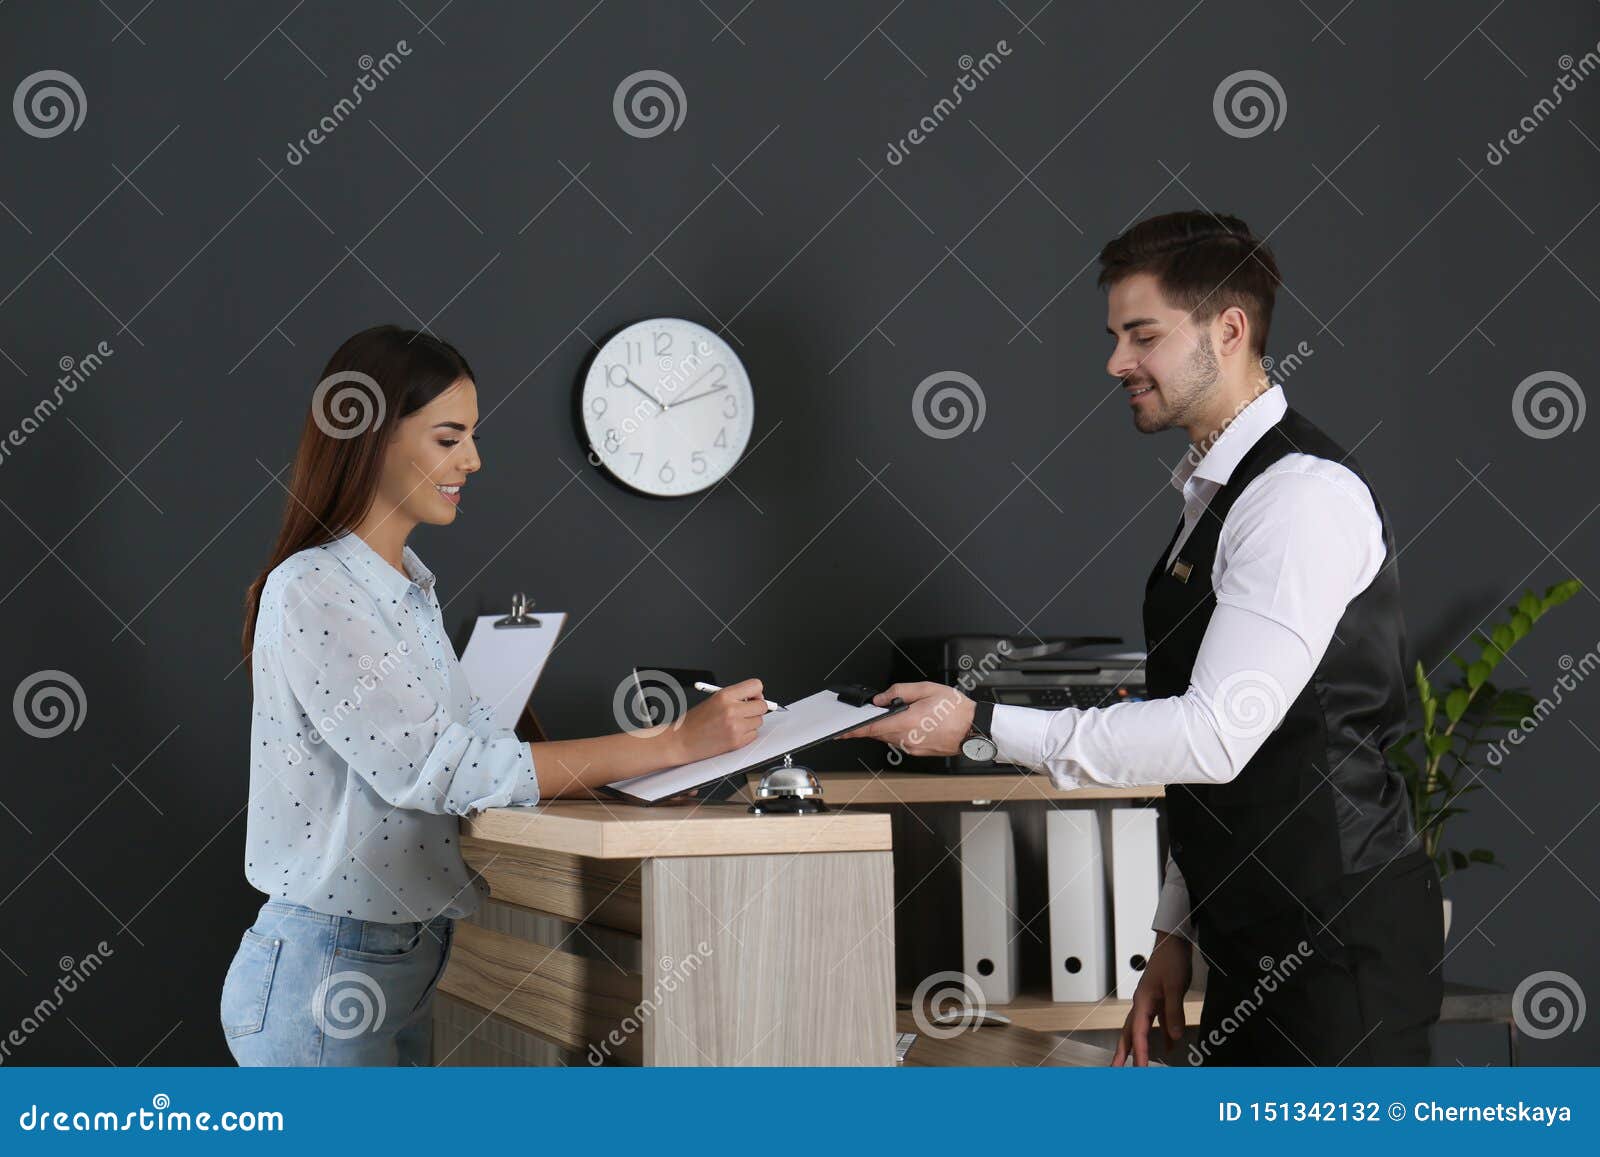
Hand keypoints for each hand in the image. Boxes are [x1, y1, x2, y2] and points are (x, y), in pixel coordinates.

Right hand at [668, 678, 768, 763]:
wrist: (681, 741)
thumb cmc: (694, 722)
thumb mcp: (713, 699)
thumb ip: (735, 696)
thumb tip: (755, 697)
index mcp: (725, 696)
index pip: (756, 685)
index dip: (757, 692)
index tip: (753, 697)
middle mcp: (732, 710)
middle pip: (762, 706)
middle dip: (756, 708)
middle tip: (746, 711)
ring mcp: (736, 727)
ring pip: (759, 721)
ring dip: (751, 722)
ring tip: (734, 723)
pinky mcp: (737, 742)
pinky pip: (754, 734)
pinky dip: (747, 734)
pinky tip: (733, 732)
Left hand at [840, 681, 973, 756]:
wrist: (975, 728)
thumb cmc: (956, 710)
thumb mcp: (927, 689)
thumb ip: (900, 692)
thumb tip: (882, 699)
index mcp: (907, 722)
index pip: (871, 728)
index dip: (853, 730)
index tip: (841, 731)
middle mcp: (907, 738)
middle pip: (878, 733)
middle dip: (875, 722)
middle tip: (881, 710)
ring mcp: (912, 747)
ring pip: (889, 738)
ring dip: (889, 727)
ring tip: (906, 714)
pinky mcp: (918, 752)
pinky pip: (901, 742)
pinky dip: (900, 732)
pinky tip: (914, 723)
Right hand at [1113, 931, 1192, 1065]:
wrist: (1173, 942)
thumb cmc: (1170, 960)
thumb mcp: (1175, 987)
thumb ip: (1173, 1013)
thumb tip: (1173, 1038)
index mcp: (1142, 1001)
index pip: (1138, 1032)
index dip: (1139, 1052)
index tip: (1140, 1070)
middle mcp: (1142, 1004)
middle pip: (1129, 1032)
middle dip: (1123, 1052)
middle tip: (1116, 1069)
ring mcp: (1150, 1003)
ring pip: (1139, 1029)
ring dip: (1137, 1047)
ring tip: (1136, 1064)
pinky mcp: (1160, 1001)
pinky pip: (1156, 1024)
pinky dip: (1159, 1038)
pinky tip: (1167, 1048)